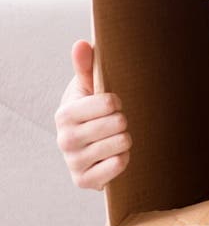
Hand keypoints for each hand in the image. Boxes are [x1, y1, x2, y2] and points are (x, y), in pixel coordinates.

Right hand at [54, 40, 131, 190]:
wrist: (91, 145)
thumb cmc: (93, 110)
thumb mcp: (89, 86)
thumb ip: (86, 65)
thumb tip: (82, 44)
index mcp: (65, 114)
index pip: (106, 103)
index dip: (117, 101)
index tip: (114, 102)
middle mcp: (65, 140)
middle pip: (116, 123)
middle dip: (123, 120)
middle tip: (119, 121)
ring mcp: (74, 162)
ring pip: (119, 144)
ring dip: (126, 139)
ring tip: (119, 136)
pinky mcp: (84, 181)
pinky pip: (117, 166)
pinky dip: (124, 159)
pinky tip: (118, 154)